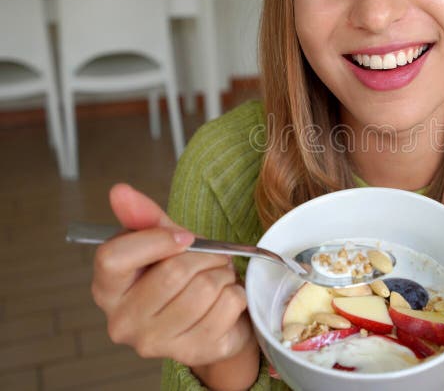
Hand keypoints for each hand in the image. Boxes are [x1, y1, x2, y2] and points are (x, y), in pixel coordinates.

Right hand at [91, 184, 252, 367]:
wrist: (213, 319)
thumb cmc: (183, 276)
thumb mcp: (163, 241)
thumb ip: (143, 217)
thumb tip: (119, 191)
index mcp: (107, 290)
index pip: (114, 257)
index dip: (155, 239)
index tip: (184, 237)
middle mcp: (123, 323)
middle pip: (172, 272)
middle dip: (205, 256)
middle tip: (212, 258)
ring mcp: (156, 343)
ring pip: (205, 289)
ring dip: (222, 274)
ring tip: (218, 277)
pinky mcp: (193, 351)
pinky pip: (228, 305)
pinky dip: (236, 293)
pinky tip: (226, 298)